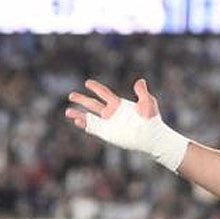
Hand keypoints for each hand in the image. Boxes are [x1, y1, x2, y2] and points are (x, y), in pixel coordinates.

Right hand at [65, 79, 188, 169]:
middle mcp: (111, 113)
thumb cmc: (151, 119)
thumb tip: (140, 81)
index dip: (96, 88)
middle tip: (71, 95)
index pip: (104, 94)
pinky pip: (93, 128)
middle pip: (93, 104)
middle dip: (81, 99)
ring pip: (89, 117)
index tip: (87, 83)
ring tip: (67, 112)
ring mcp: (108, 123)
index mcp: (119, 104)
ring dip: (79, 114)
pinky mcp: (107, 133)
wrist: (151, 137)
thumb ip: (142, 92)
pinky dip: (85, 124)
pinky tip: (77, 121)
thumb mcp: (148, 103)